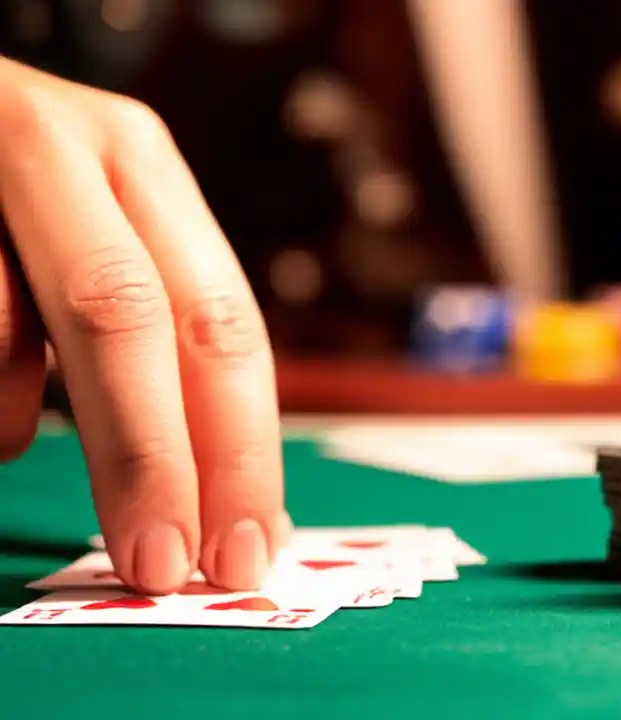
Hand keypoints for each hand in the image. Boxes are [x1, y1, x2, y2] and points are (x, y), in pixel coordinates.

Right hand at [0, 59, 286, 591]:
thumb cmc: (5, 209)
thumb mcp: (88, 235)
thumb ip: (149, 326)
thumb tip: (214, 487)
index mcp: (139, 162)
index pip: (219, 323)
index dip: (241, 447)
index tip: (248, 549)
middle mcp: (63, 145)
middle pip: (131, 319)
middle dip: (152, 459)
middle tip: (165, 567)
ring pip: (8, 335)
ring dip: (13, 419)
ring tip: (14, 439)